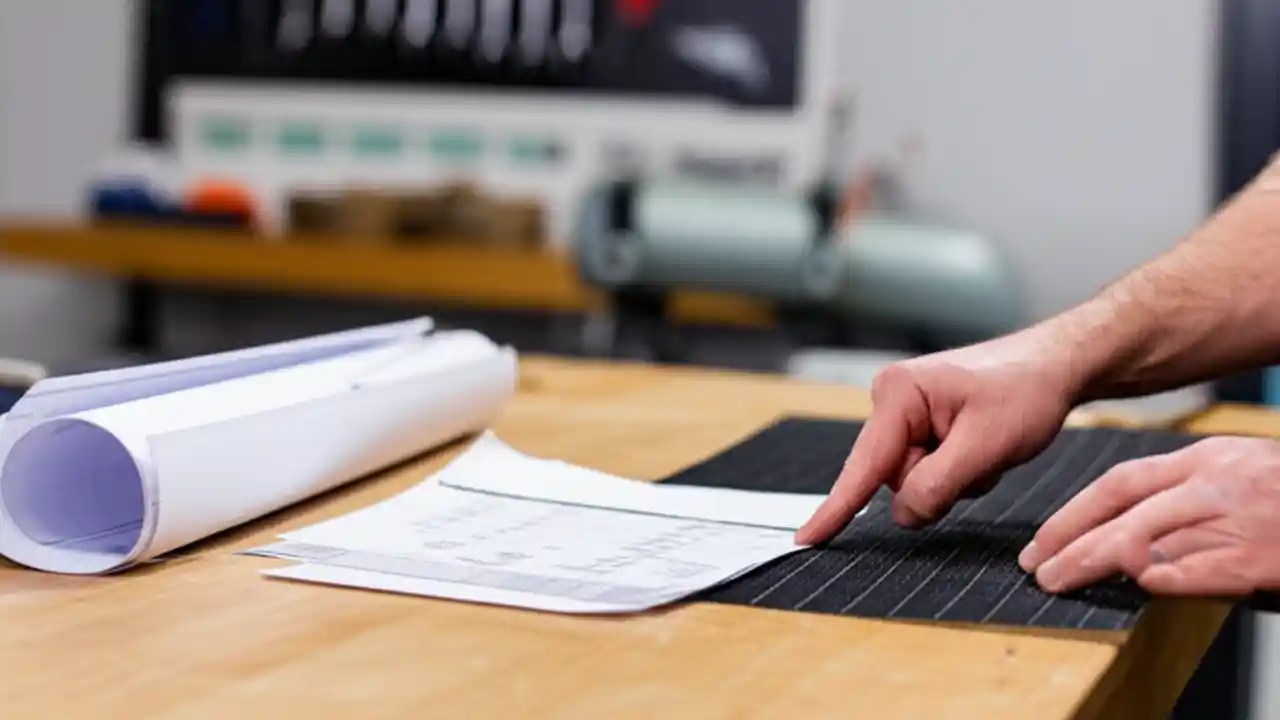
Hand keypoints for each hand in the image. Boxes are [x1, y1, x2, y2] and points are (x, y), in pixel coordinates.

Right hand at [796, 331, 1079, 543]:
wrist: (1056, 366)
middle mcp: (891, 401)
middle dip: (937, 483)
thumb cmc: (1026, 392)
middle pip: (894, 478)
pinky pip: (928, 470)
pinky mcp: (922, 425)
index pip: (863, 467)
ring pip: (914, 479)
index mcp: (897, 395)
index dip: (835, 509)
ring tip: (986, 446)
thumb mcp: (985, 446)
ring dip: (953, 478)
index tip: (805, 540)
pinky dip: (958, 471)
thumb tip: (902, 516)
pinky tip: (981, 447)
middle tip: (981, 457)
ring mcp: (906, 414)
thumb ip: (936, 485)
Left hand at [1019, 436, 1279, 595]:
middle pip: (1121, 511)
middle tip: (1037, 567)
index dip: (1073, 512)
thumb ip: (1189, 499)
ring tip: (1061, 582)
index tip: (1043, 539)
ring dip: (1093, 562)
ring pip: (1144, 539)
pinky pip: (1194, 570)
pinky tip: (1131, 586)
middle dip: (1068, 540)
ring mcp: (1240, 518)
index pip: (1120, 481)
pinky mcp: (1261, 558)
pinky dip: (1158, 578)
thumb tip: (1128, 541)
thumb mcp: (1241, 478)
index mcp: (1209, 457)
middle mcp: (1217, 482)